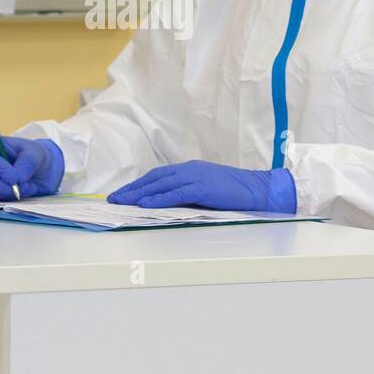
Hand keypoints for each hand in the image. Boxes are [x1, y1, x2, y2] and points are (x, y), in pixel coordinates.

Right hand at [0, 136, 64, 200]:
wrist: (37, 172)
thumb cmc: (32, 157)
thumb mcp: (35, 153)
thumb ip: (27, 162)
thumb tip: (16, 178)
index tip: (13, 178)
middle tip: (16, 190)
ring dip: (5, 193)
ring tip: (27, 187)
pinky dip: (7, 199)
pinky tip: (22, 192)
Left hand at [107, 160, 296, 212]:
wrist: (259, 189)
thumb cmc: (236, 193)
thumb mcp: (208, 190)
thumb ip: (189, 193)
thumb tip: (169, 204)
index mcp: (190, 169)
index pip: (158, 176)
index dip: (139, 184)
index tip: (123, 193)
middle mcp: (189, 170)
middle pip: (154, 178)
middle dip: (132, 189)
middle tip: (113, 198)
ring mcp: (195, 177)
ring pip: (160, 184)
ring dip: (138, 193)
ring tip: (122, 202)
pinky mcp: (202, 188)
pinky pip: (175, 194)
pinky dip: (158, 198)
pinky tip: (144, 204)